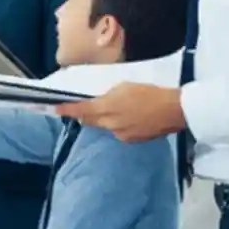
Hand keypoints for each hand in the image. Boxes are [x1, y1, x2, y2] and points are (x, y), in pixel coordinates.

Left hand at [56, 82, 185, 141]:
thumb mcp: (124, 87)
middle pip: (89, 121)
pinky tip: (131, 118)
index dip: (66, 110)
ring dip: (105, 119)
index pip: (80, 110)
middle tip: (87, 106)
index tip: (55, 109)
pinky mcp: (130, 140)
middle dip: (86, 114)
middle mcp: (110, 125)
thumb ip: (107, 96)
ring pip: (105, 126)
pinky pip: (117, 132)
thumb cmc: (149, 93)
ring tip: (120, 109)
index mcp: (107, 108)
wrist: (173, 110)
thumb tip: (100, 103)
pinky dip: (118, 125)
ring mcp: (120, 135)